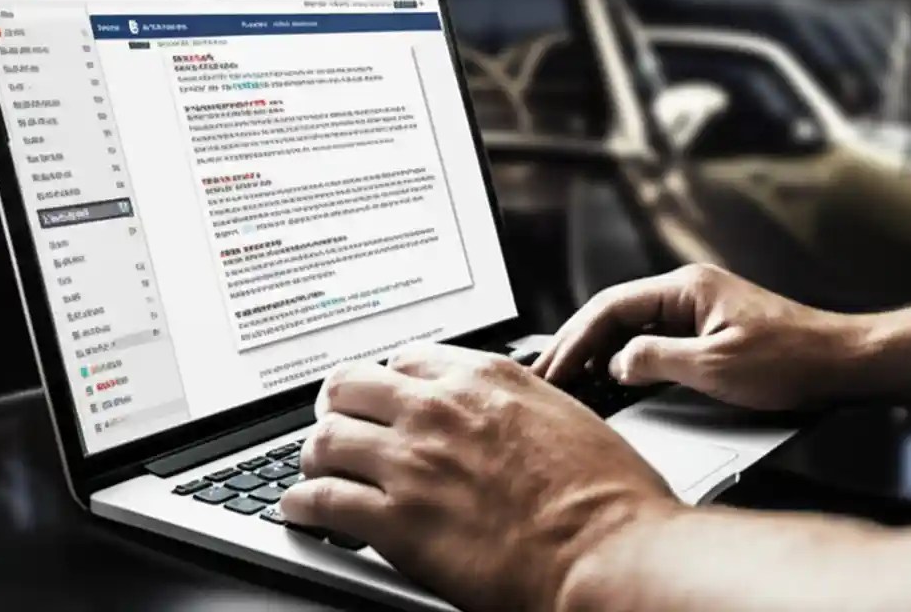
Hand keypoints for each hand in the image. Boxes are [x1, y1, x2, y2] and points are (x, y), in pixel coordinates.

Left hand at [281, 344, 675, 611]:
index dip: (387, 383)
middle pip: (348, 387)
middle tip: (338, 427)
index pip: (403, 359)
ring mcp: (412, 463)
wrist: (608, 551)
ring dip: (315, 456)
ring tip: (315, 471)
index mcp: (482, 379)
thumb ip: (514, 403)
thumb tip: (496, 411)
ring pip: (325, 439)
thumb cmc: (605, 494)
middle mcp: (437, 410)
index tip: (382, 400)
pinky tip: (302, 510)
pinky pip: (321, 501)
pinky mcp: (396, 521)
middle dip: (338, 408)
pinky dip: (302, 505)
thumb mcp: (563, 414)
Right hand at [532, 264, 859, 410]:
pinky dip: (625, 361)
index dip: (575, 339)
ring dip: (598, 354)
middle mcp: (686, 292)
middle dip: (577, 344)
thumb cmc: (793, 359)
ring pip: (630, 328)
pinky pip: (652, 341)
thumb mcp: (716, 366)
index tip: (553, 368)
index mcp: (684, 288)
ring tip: (569, 382)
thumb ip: (656, 360)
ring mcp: (696, 311)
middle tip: (547, 376)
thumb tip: (617, 363)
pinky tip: (612, 382)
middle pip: (613, 314)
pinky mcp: (706, 332)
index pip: (610, 307)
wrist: (843, 363)